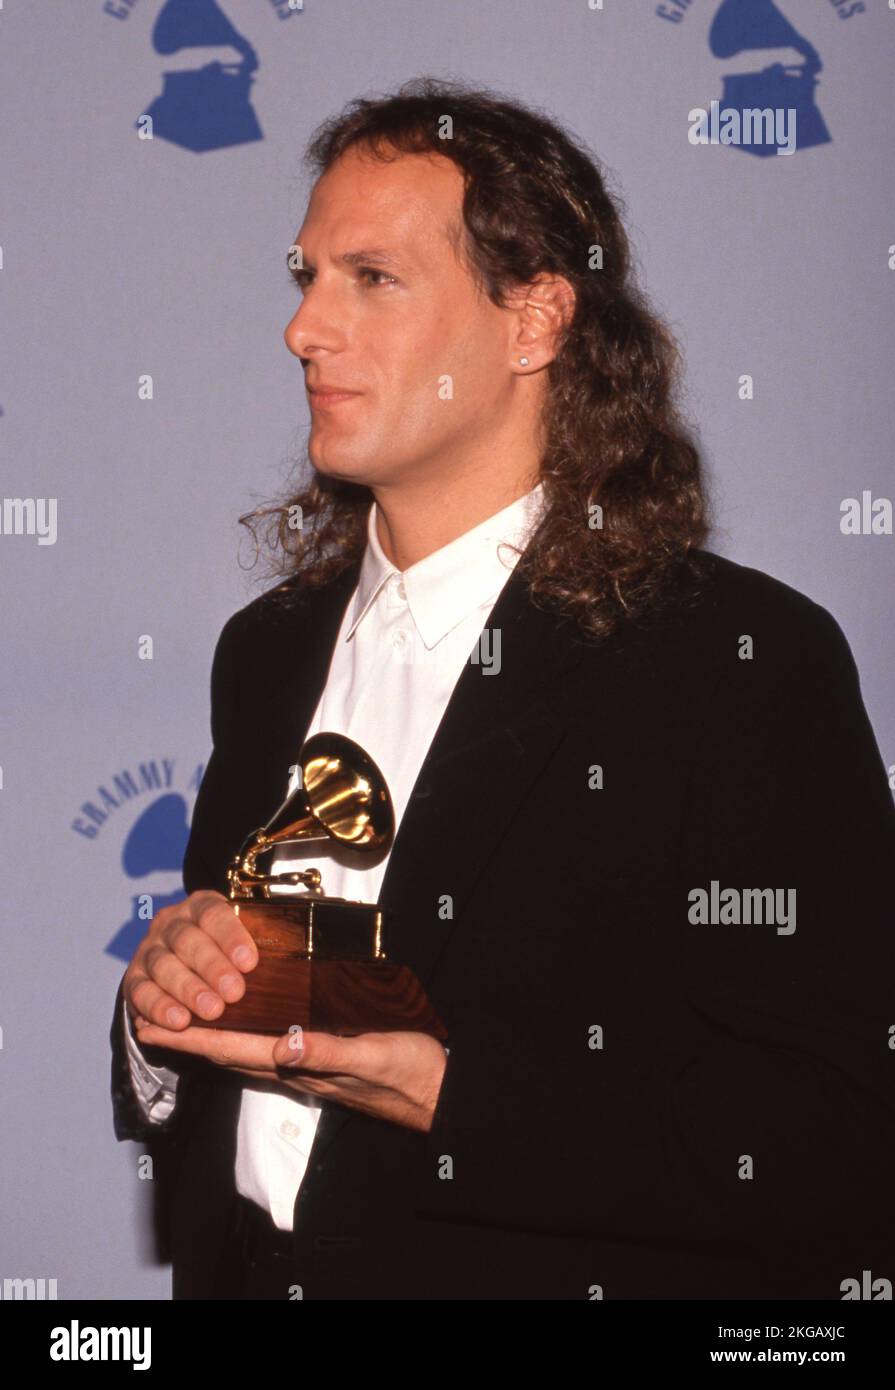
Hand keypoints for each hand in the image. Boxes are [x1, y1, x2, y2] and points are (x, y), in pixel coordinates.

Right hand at [123, 889, 257, 1029]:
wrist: (185, 969)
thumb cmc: (226, 956)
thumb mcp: (242, 944)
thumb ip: (262, 948)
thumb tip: (289, 968)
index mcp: (201, 906)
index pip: (214, 914)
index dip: (231, 936)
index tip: (249, 962)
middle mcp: (171, 923)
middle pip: (188, 940)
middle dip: (212, 967)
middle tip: (234, 992)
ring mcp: (149, 949)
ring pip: (164, 966)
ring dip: (188, 989)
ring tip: (211, 1011)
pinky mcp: (134, 978)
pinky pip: (141, 992)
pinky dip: (159, 1007)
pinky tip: (178, 1021)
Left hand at [132, 1019, 448, 1132]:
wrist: (440, 1091)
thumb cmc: (409, 1072)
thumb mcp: (372, 1055)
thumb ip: (328, 1051)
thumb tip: (283, 1047)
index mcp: (302, 1065)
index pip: (234, 1050)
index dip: (191, 1039)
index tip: (152, 1028)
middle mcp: (297, 1068)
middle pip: (229, 1052)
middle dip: (188, 1036)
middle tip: (149, 1017)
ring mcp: (309, 1067)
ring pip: (246, 1051)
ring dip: (211, 1036)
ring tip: (182, 1019)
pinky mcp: (324, 1059)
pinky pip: (271, 1046)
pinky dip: (246, 1034)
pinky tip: (245, 1024)